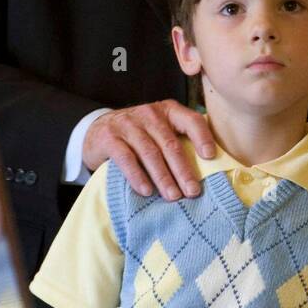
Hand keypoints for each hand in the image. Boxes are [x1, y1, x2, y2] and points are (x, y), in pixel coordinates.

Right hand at [82, 101, 215, 199]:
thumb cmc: (139, 135)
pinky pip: (126, 158)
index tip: (210, 157)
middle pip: (170, 144)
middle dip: (183, 170)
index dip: (202, 138)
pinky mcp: (109, 137)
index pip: (191, 120)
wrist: (97, 130)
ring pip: (150, 153)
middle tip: (193, 191)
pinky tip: (146, 191)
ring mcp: (128, 124)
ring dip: (163, 177)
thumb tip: (207, 170)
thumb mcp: (159, 130)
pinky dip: (137, 176)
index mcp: (168, 111)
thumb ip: (178, 140)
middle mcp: (149, 114)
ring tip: (173, 196)